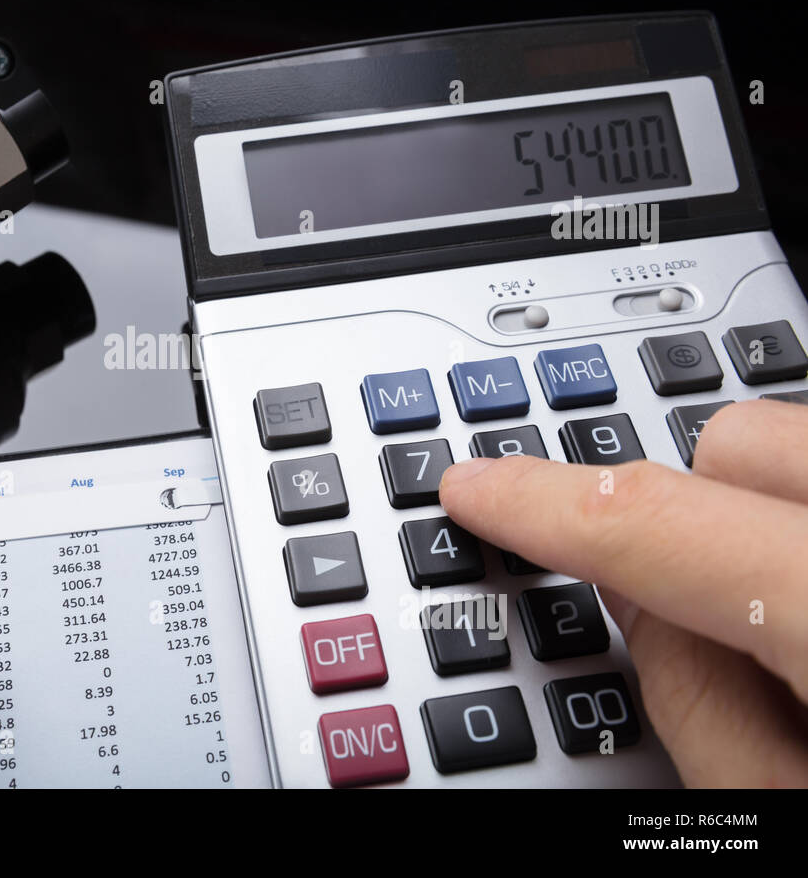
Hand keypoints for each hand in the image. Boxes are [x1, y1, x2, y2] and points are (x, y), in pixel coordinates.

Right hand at [438, 398, 807, 786]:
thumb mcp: (782, 805)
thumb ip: (694, 703)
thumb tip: (631, 601)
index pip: (649, 519)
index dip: (536, 501)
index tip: (475, 491)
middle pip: (739, 444)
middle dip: (680, 507)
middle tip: (677, 601)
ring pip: (797, 451)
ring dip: (759, 510)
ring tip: (778, 622)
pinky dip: (802, 522)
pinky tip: (807, 603)